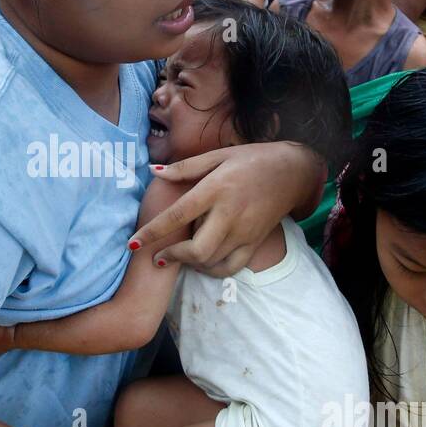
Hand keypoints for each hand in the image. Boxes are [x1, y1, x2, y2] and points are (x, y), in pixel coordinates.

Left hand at [130, 142, 325, 276]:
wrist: (292, 172)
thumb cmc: (251, 159)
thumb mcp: (218, 155)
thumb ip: (185, 167)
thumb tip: (153, 172)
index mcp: (217, 188)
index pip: (178, 215)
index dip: (153, 232)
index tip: (133, 244)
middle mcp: (231, 213)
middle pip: (198, 249)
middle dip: (173, 257)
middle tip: (158, 257)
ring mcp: (245, 231)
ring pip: (212, 262)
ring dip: (190, 264)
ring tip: (178, 257)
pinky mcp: (255, 242)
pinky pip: (231, 267)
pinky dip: (212, 270)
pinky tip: (202, 263)